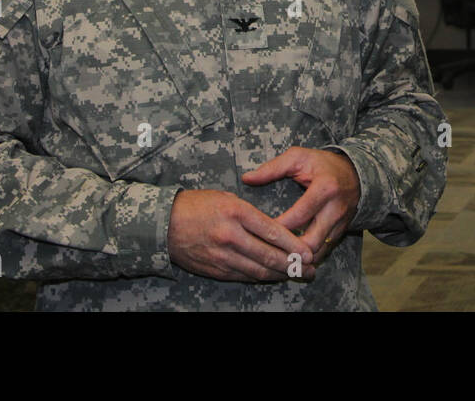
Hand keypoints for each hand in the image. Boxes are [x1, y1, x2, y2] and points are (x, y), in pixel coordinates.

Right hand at [167, 189, 314, 282]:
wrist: (164, 223)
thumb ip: (252, 214)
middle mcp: (231, 236)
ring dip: (280, 274)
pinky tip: (273, 277)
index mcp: (236, 212)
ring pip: (258, 270)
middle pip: (269, 255)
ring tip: (298, 275)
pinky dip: (261, 278)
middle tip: (310, 267)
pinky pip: (244, 277)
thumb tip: (277, 230)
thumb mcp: (227, 197)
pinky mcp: (215, 269)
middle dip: (293, 264)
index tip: (308, 251)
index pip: (273, 232)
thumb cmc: (198, 205)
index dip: (294, 245)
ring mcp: (222, 255)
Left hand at [243, 147, 359, 265]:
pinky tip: (292, 256)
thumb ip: (272, 168)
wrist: (355, 172)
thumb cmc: (322, 164)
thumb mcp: (298, 157)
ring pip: (319, 251)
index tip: (259, 231)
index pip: (299, 216)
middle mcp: (335, 209)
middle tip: (268, 251)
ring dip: (299, 257)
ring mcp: (341, 223)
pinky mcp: (342, 231)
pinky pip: (325, 251)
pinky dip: (308, 256)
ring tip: (278, 257)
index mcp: (325, 188)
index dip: (278, 227)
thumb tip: (247, 179)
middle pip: (312, 241)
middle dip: (290, 250)